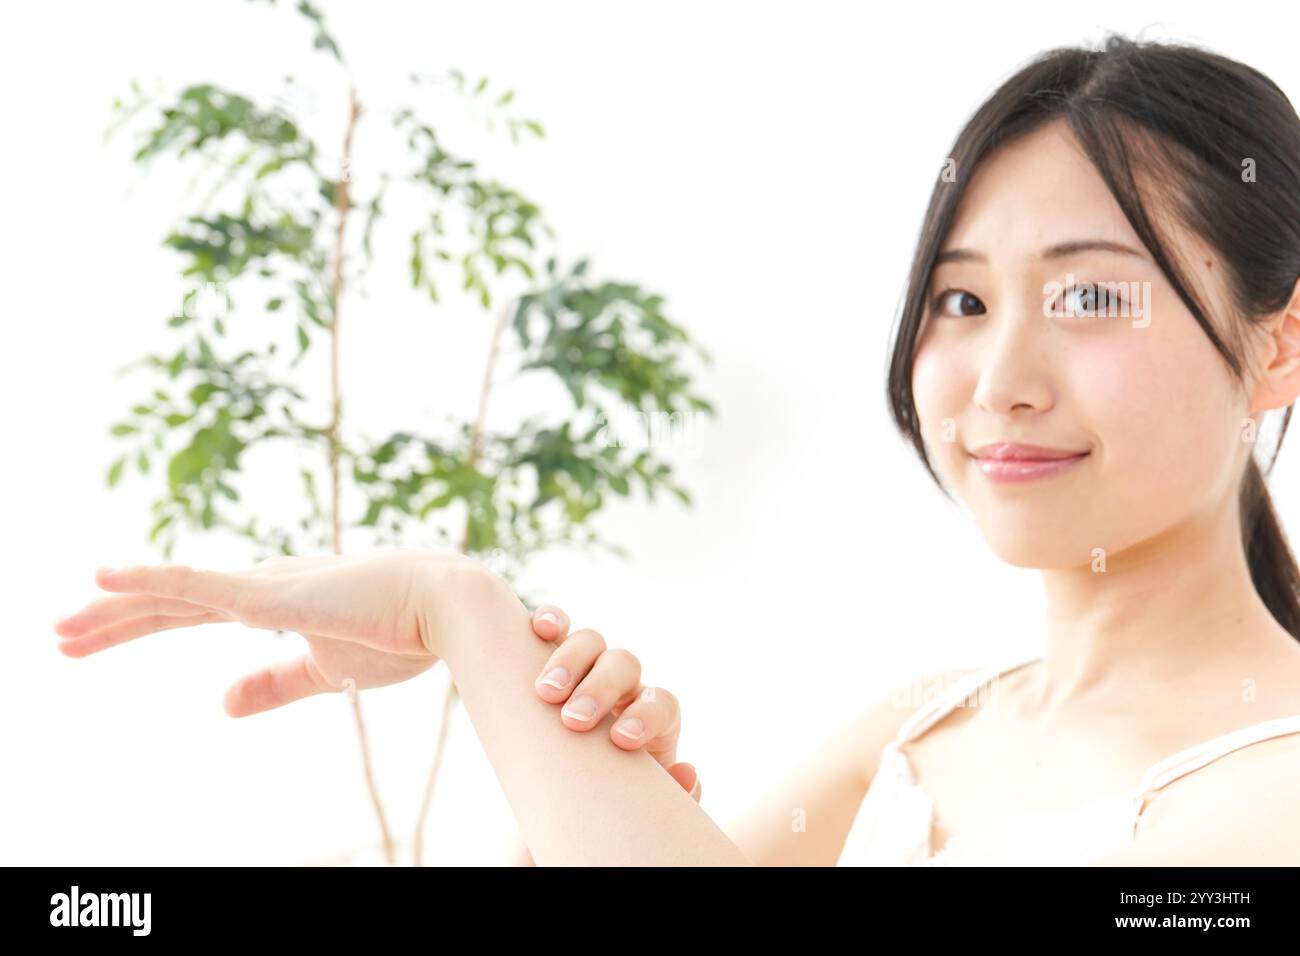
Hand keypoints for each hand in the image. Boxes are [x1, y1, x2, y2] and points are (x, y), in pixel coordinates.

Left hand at [53, 548, 479, 716]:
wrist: (446, 609)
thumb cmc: (398, 635)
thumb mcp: (325, 670)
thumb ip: (273, 684)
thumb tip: (220, 703)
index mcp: (273, 601)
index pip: (188, 610)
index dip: (137, 622)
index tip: (89, 640)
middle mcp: (260, 585)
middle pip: (168, 603)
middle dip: (111, 622)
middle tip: (58, 637)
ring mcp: (263, 585)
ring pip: (171, 595)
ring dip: (114, 611)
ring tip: (63, 626)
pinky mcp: (272, 593)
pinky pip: (198, 586)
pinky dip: (149, 581)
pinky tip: (104, 577)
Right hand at [527, 604, 700, 801]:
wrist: (574, 786)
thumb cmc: (613, 794)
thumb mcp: (642, 802)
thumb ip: (673, 794)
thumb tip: (688, 773)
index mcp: (652, 717)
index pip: (662, 703)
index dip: (647, 715)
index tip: (622, 740)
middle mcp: (623, 685)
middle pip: (623, 665)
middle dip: (600, 689)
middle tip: (574, 720)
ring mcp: (588, 666)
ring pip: (590, 642)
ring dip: (569, 659)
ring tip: (546, 692)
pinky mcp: (553, 656)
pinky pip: (555, 626)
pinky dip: (549, 620)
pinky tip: (539, 628)